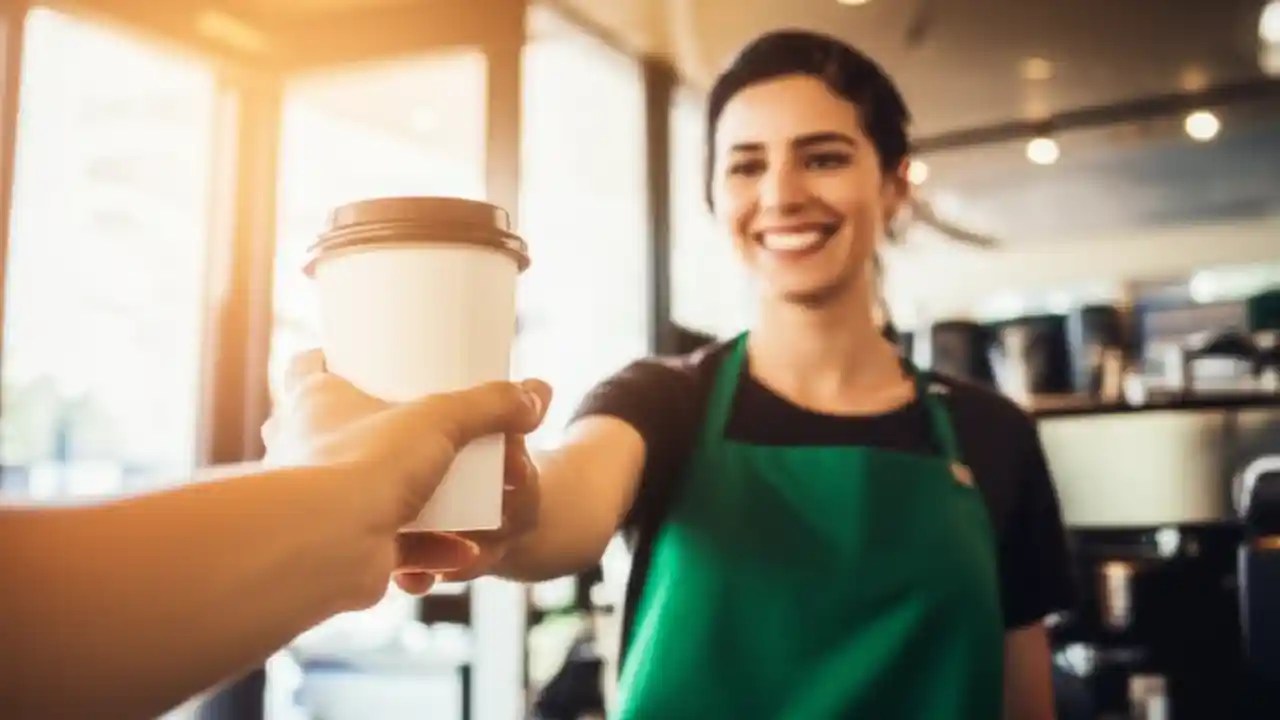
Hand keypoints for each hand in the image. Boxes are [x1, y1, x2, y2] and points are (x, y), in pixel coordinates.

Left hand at [262, 350, 550, 600]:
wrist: (330, 547)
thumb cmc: (365, 464)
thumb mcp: (440, 419)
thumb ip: (488, 407)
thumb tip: (531, 399)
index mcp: (314, 403)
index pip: (306, 365)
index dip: (331, 358)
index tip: (364, 361)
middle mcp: (305, 451)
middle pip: (340, 434)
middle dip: (391, 441)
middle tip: (429, 438)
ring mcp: (321, 504)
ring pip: (372, 498)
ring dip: (424, 509)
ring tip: (464, 507)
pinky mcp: (341, 549)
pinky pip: (390, 549)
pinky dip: (427, 553)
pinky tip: (459, 553)